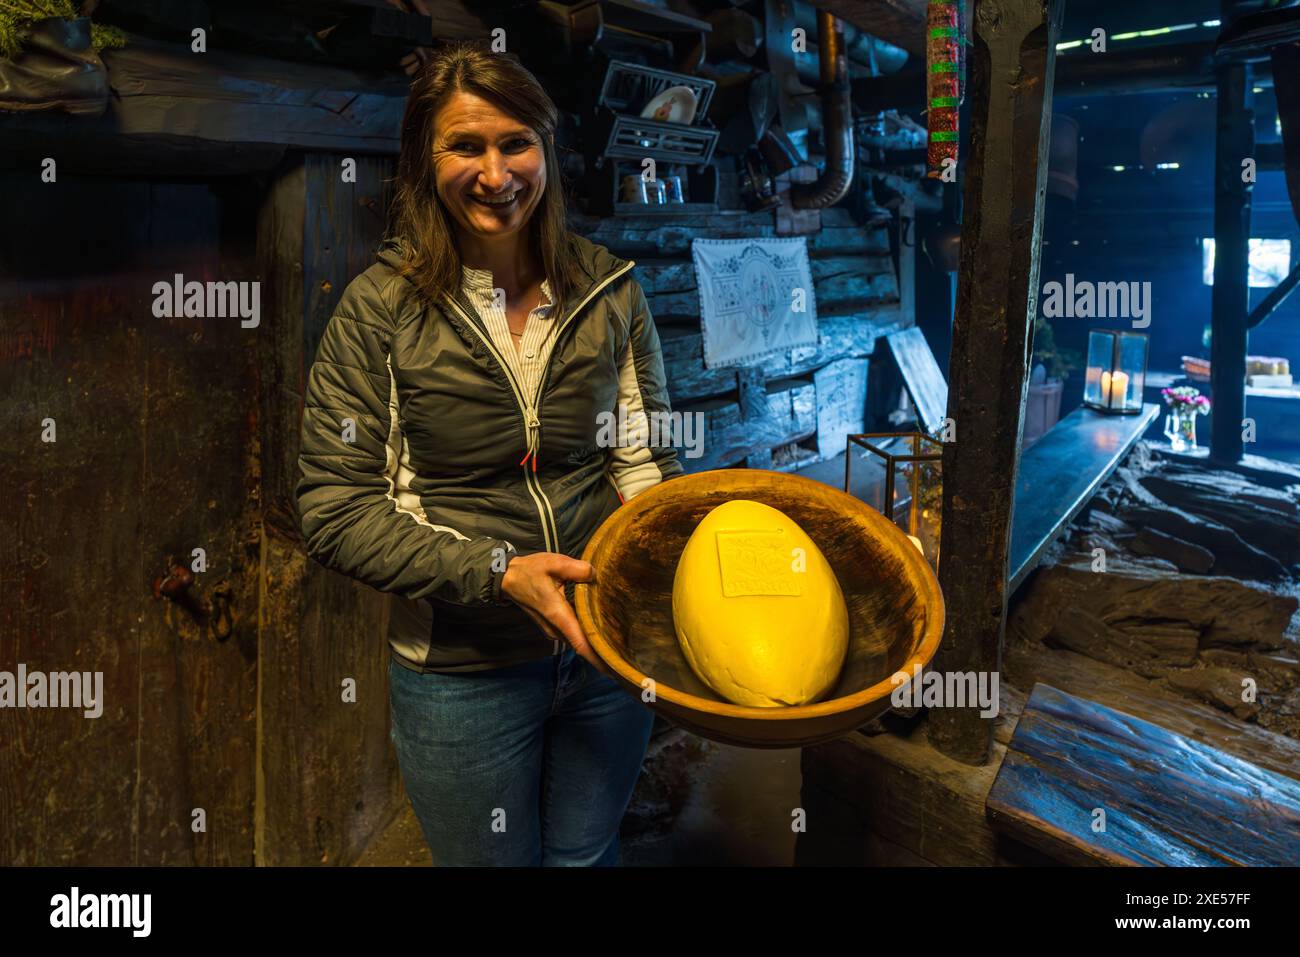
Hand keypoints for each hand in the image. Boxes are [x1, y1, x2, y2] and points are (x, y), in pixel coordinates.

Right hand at [501, 553, 613, 676]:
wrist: (508, 579)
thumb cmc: (530, 571)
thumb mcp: (554, 563)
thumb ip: (577, 569)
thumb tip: (595, 575)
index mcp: (558, 615)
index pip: (581, 643)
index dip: (598, 659)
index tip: (615, 671)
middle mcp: (555, 628)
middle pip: (583, 645)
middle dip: (603, 654)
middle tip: (629, 658)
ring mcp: (553, 630)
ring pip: (578, 640)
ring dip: (595, 644)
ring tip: (620, 646)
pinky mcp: (553, 626)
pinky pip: (573, 634)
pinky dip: (586, 635)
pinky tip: (602, 631)